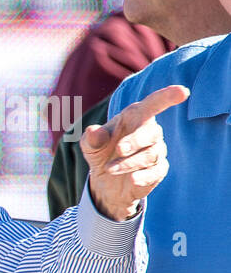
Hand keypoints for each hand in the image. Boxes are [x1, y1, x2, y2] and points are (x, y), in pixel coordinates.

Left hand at [82, 84, 186, 221]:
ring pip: (151, 155)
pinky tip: (132, 179)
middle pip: (152, 133)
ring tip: (109, 169)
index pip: (154, 103)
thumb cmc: (101, 152)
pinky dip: (144, 176)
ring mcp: (156, 150)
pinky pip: (157, 172)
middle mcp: (150, 131)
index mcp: (135, 116)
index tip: (182, 92)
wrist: (105, 180)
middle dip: (135, 141)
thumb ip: (91, 137)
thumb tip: (93, 131)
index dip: (168, 96)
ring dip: (128, 162)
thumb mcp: (90, 145)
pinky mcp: (159, 170)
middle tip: (118, 149)